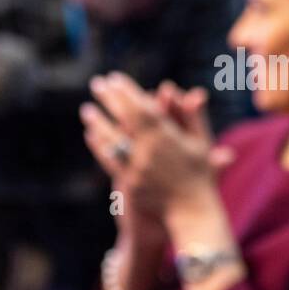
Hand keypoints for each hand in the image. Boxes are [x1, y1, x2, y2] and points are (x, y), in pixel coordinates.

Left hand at [81, 73, 219, 228]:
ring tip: (87, 109)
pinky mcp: (130, 183)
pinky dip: (100, 146)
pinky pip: (110, 161)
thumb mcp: (201, 143)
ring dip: (98, 122)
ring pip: (112, 139)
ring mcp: (138, 167)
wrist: (192, 211)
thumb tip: (190, 92)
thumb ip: (193, 117)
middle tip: (98, 83)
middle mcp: (150, 150)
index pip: (142, 107)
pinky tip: (92, 135)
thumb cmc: (201, 175)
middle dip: (109, 99)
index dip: (127, 91)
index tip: (116, 78)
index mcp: (168, 137)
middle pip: (124, 118)